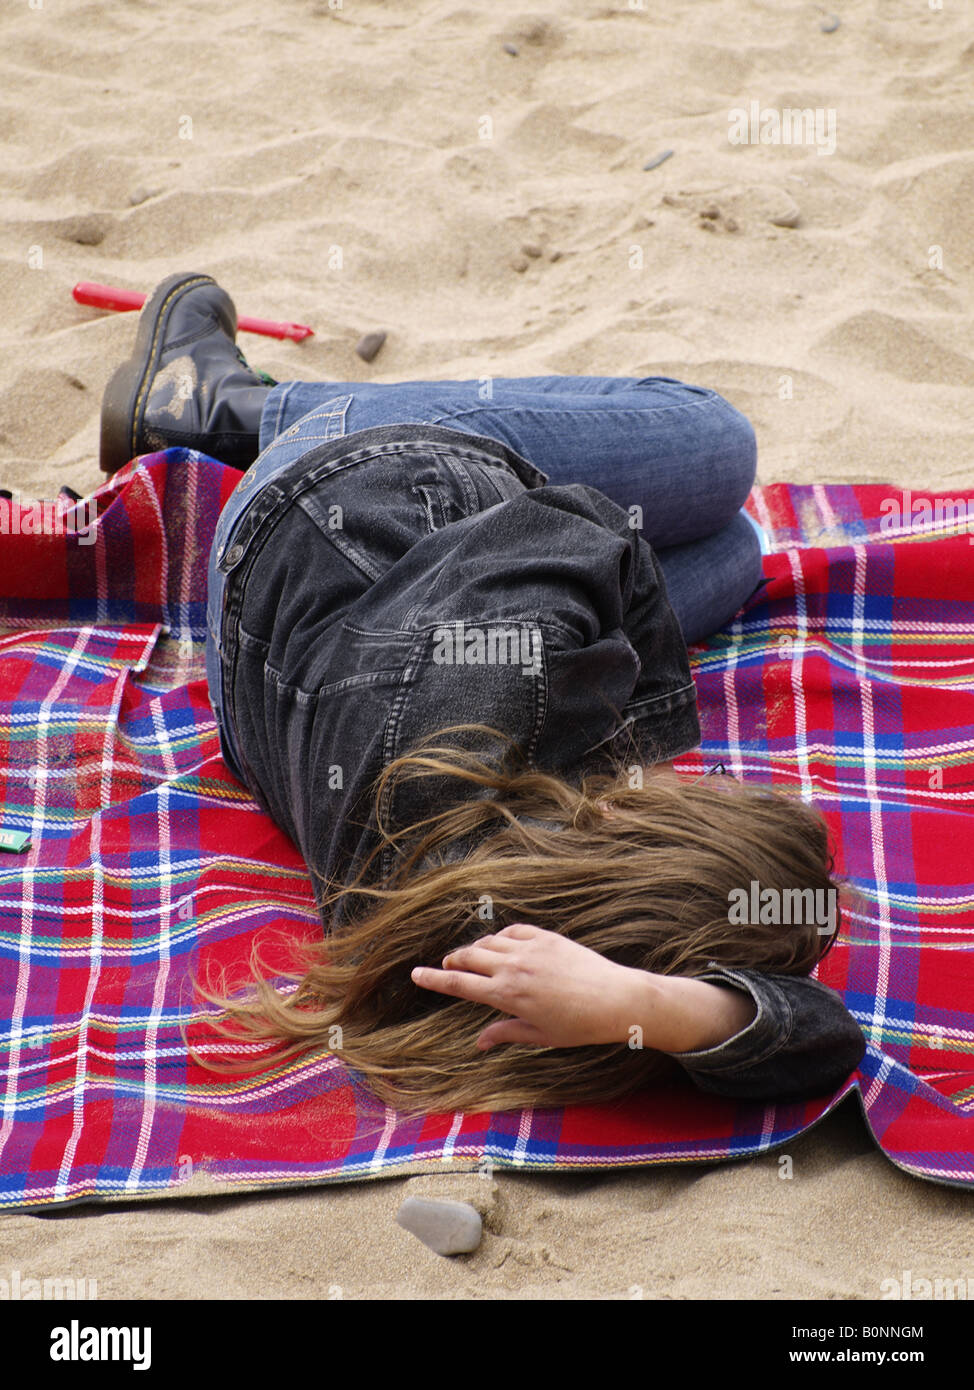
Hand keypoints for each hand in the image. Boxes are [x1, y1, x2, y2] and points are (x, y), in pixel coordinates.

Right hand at [410, 922, 639, 1050]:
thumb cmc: (579, 1025)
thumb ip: (505, 1032)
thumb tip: (479, 1042)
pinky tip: (500, 944)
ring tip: (472, 958)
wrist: (615, 999)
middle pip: (467, 957)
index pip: (458, 984)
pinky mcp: (546, 937)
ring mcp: (529, 949)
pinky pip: (513, 931)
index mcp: (506, 995)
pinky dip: (500, 937)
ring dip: (474, 948)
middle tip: (444, 965)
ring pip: (488, 942)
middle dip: (450, 961)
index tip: (415, 974)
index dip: (433, 979)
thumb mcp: (539, 1035)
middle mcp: (513, 968)